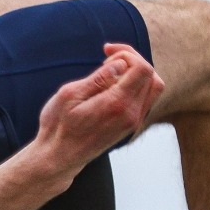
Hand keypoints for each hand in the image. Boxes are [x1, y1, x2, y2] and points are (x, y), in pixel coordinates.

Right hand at [30, 44, 163, 173]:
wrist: (58, 157)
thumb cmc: (58, 126)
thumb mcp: (70, 95)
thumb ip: (98, 78)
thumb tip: (121, 64)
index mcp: (117, 104)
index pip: (142, 68)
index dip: (127, 53)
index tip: (105, 52)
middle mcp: (131, 114)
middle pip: (150, 76)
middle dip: (131, 59)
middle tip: (106, 58)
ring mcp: (133, 122)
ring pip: (152, 88)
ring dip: (135, 72)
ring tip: (110, 71)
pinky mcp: (130, 126)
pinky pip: (144, 99)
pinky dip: (134, 85)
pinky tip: (112, 85)